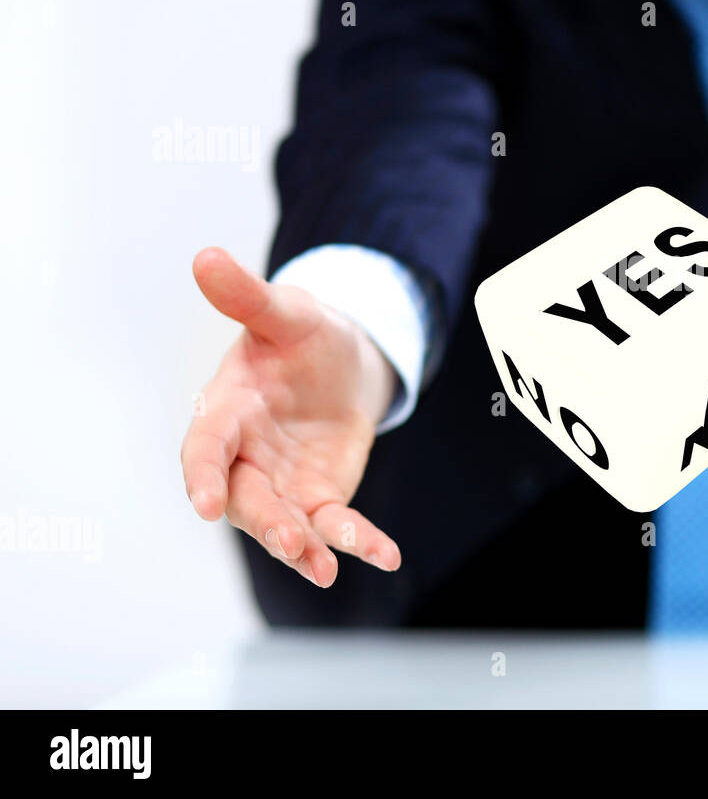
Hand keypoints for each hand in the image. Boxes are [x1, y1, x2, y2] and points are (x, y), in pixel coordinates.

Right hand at [181, 247, 401, 586]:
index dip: (203, 475)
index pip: (205, 447)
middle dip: (265, 523)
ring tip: (327, 570)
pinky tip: (385, 556)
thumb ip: (248, 297)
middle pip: (247, 498)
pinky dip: (357, 542)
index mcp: (227, 409)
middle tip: (290, 543)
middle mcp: (248, 455)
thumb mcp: (286, 313)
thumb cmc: (302, 336)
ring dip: (304, 548)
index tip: (205, 504)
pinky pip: (334, 526)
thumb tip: (206, 256)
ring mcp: (282, 483)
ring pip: (286, 523)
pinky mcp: (320, 498)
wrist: (343, 362)